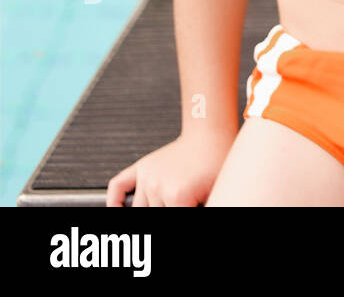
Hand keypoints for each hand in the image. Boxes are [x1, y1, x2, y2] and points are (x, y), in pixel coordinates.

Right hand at [106, 129, 234, 206]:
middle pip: (153, 214)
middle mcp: (157, 187)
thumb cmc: (216, 161)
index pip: (169, 220)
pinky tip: (118, 208)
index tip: (187, 209)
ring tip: (163, 202)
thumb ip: (201, 207)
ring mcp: (147, 177)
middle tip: (177, 203)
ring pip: (138, 209)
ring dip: (151, 207)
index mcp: (177, 196)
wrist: (210, 135)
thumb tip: (193, 209)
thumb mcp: (213, 192)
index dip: (184, 211)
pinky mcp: (141, 168)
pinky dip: (114, 201)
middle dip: (167, 209)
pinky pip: (117, 186)